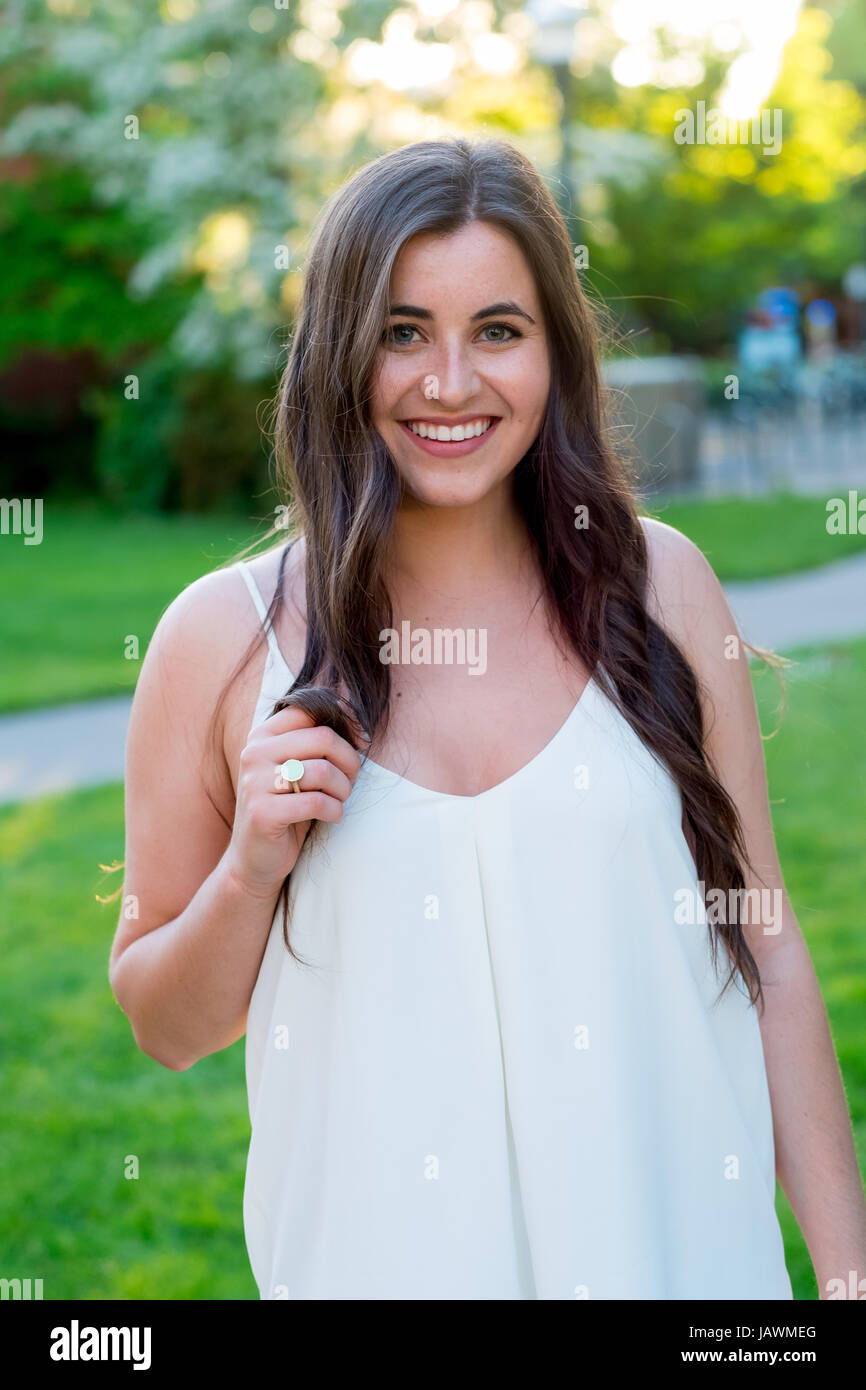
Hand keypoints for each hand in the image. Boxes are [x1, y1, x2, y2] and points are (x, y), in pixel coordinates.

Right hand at [226, 704, 362, 896]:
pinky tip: (332, 816)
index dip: (344, 723)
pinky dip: (335, 811)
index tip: (360, 743)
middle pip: (323, 738)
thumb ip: (316, 743)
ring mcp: (254, 782)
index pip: (310, 710)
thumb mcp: (296, 768)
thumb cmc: (286, 808)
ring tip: (339, 800)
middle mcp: (253, 753)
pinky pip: (317, 802)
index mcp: (262, 736)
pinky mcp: (262, 812)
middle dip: (349, 761)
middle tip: (351, 781)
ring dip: (344, 790)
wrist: (254, 858)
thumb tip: (360, 731)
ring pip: (323, 771)